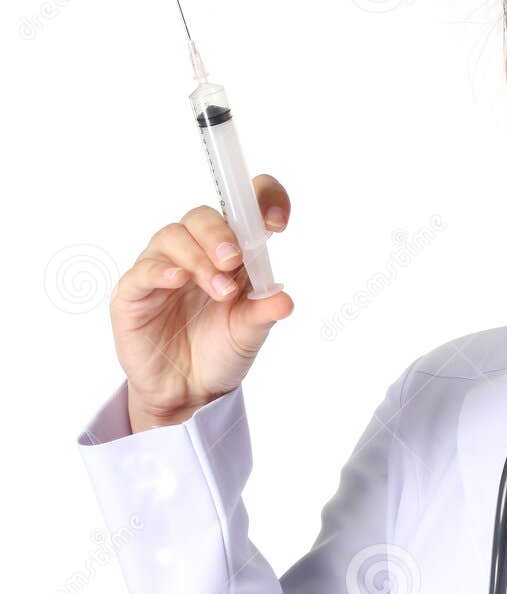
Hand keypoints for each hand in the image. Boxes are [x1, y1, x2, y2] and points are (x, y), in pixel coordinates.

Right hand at [111, 177, 294, 430]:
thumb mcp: (248, 334)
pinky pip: (143, 271)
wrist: (188, 392)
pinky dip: (161, 271)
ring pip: (172, 237)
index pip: (242, 208)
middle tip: (233, 261)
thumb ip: (263, 313)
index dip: (260, 200)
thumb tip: (284, 300)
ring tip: (219, 291)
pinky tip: (178, 281)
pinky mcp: (135, 293)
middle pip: (201, 217)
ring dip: (197, 258)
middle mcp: (195, 252)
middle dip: (219, 234)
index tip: (276, 221)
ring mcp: (162, 269)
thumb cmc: (219, 352)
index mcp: (229, 253)